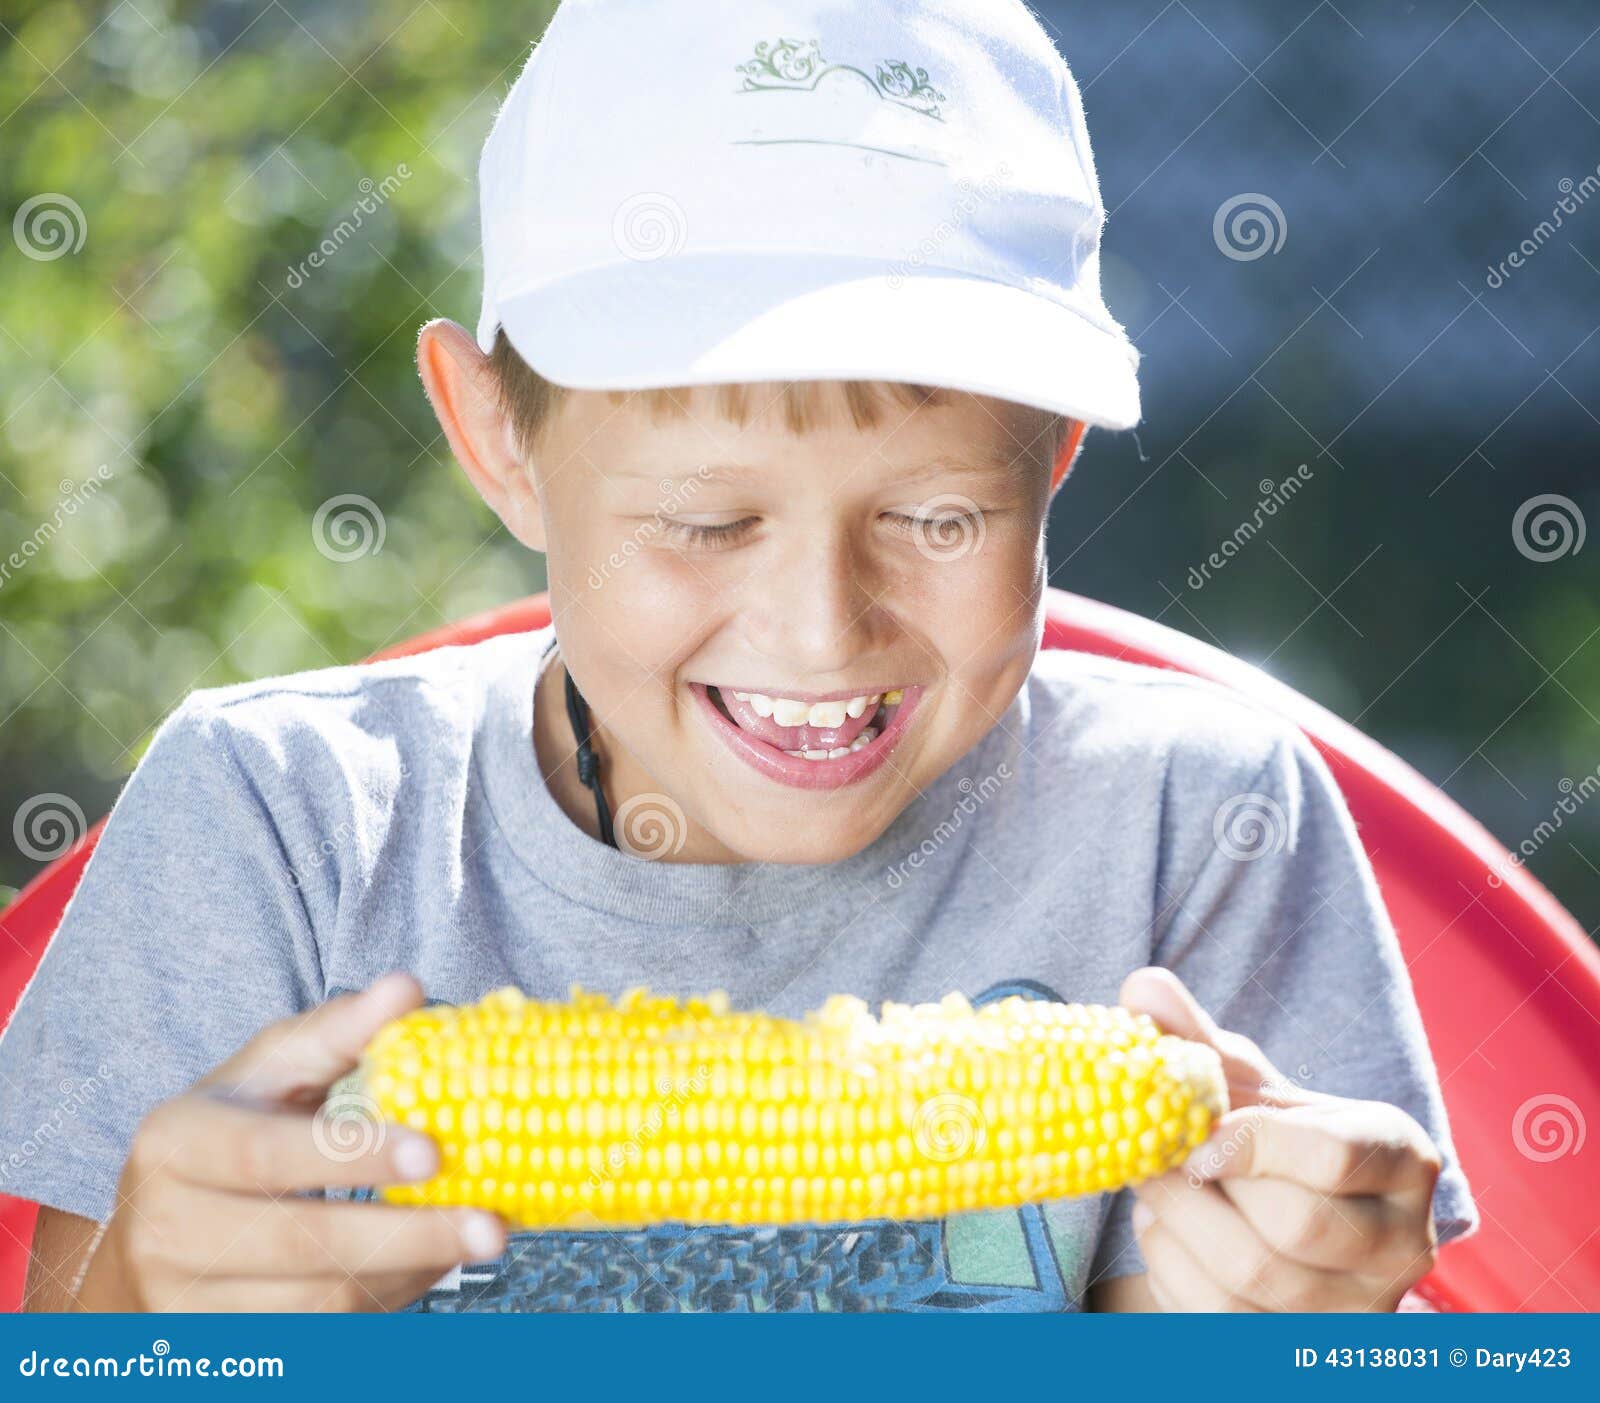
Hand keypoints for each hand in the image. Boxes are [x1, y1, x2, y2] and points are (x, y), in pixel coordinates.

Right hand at [78, 974, 506, 1311]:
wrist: (161, 1227)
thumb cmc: (234, 1127)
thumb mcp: (270, 1069)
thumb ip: (337, 1032)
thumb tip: (405, 988)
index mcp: (175, 1142)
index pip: (266, 1154)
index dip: (351, 1157)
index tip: (434, 1154)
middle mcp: (167, 1228)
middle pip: (298, 1243)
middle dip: (405, 1236)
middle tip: (491, 1227)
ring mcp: (187, 1301)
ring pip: (316, 1303)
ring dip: (409, 1272)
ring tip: (478, 1237)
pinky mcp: (221, 1348)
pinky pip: (321, 1337)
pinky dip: (389, 1299)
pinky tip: (434, 1264)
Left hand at [1118, 966, 1441, 1312]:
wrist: (1288, 1227)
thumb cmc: (1272, 1139)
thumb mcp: (1249, 1085)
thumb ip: (1199, 1040)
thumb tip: (1142, 987)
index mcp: (1401, 1158)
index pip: (1337, 1154)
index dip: (1254, 1142)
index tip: (1193, 1131)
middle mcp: (1401, 1243)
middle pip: (1293, 1224)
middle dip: (1199, 1185)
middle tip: (1149, 1153)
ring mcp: (1358, 1309)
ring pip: (1252, 1277)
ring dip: (1174, 1223)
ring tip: (1149, 1184)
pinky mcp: (1304, 1348)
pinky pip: (1220, 1318)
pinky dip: (1170, 1269)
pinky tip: (1163, 1232)